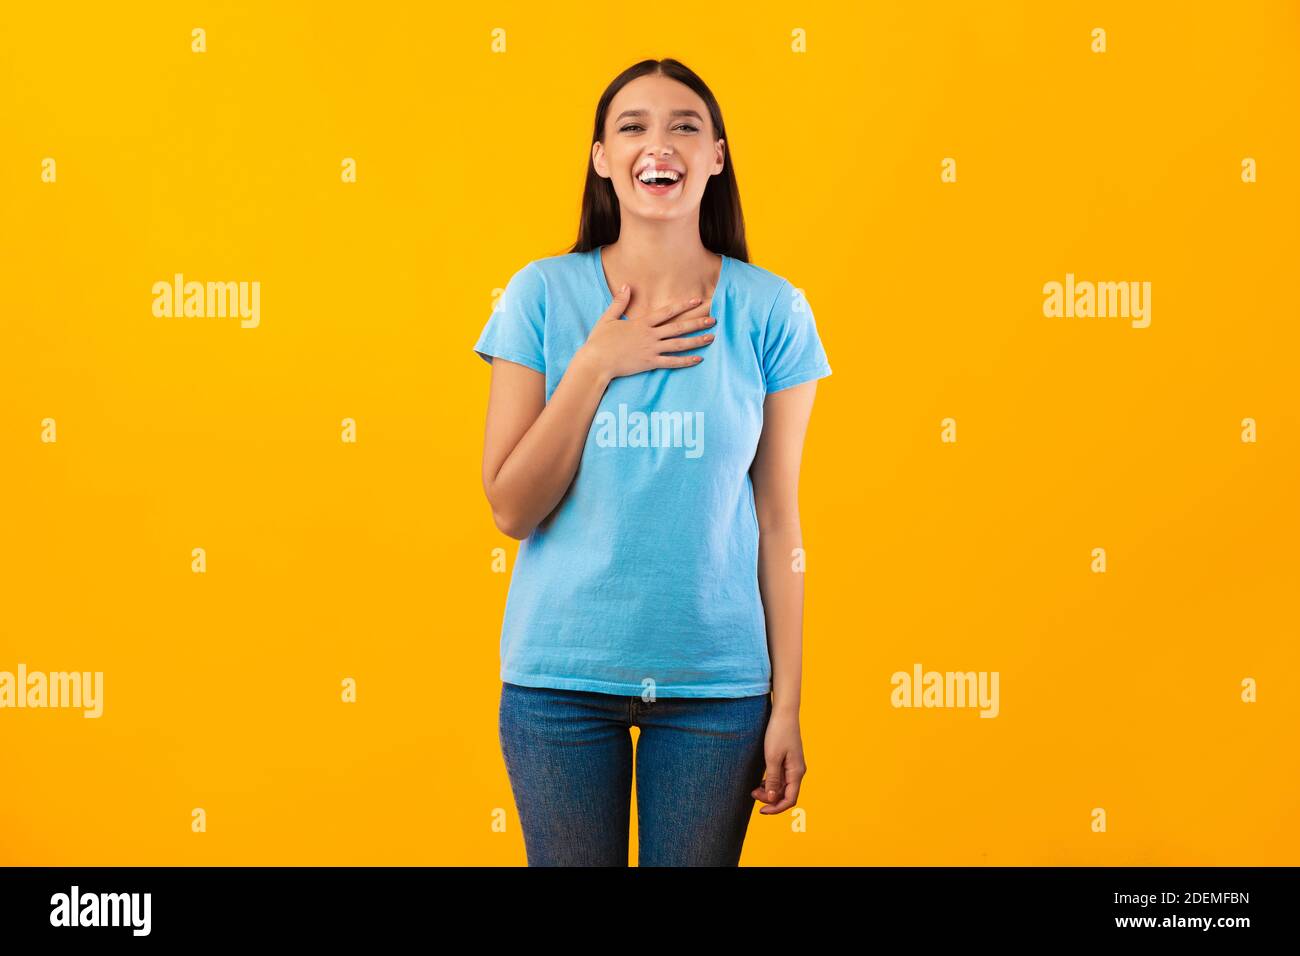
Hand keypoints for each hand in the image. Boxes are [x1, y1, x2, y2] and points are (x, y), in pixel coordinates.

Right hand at [578, 283, 716, 380]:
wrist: (596, 362)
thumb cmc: (600, 341)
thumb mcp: (608, 318)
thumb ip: (619, 302)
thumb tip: (626, 285)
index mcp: (641, 323)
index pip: (667, 312)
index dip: (683, 305)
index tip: (697, 300)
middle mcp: (649, 335)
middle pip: (678, 327)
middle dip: (697, 323)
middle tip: (713, 320)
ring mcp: (651, 350)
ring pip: (678, 345)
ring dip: (696, 341)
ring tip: (711, 338)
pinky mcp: (649, 363)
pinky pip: (671, 362)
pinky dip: (685, 361)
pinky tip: (698, 359)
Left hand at [752, 710, 805, 813]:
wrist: (784, 713)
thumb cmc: (778, 733)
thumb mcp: (772, 757)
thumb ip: (772, 779)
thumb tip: (772, 799)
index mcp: (796, 772)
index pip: (790, 799)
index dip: (776, 808)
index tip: (761, 811)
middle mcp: (797, 771)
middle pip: (786, 794)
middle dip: (770, 799)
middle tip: (752, 793)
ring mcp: (793, 766)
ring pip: (783, 787)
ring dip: (770, 791)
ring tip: (754, 789)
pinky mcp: (788, 761)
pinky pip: (781, 778)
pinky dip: (771, 783)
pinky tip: (761, 781)